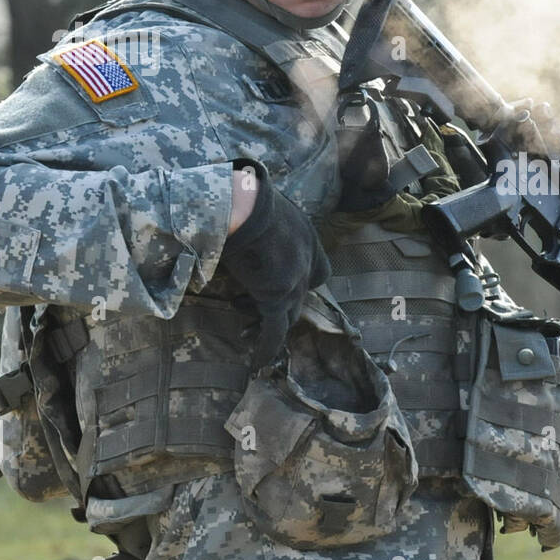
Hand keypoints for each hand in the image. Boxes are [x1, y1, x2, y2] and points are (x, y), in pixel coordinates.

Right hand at [218, 161, 331, 372]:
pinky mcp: (276, 296)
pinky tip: (257, 362)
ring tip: (245, 333)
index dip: (303, 283)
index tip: (278, 288)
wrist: (239, 201)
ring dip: (266, 325)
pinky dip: (266, 346)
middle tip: (249, 309)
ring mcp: (294, 279)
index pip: (320, 272)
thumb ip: (261, 223)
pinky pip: (274, 329)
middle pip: (301, 295)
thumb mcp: (260, 207)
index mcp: (307, 236)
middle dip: (278, 305)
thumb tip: (242, 224)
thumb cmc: (241, 197)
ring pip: (287, 314)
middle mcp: (307, 260)